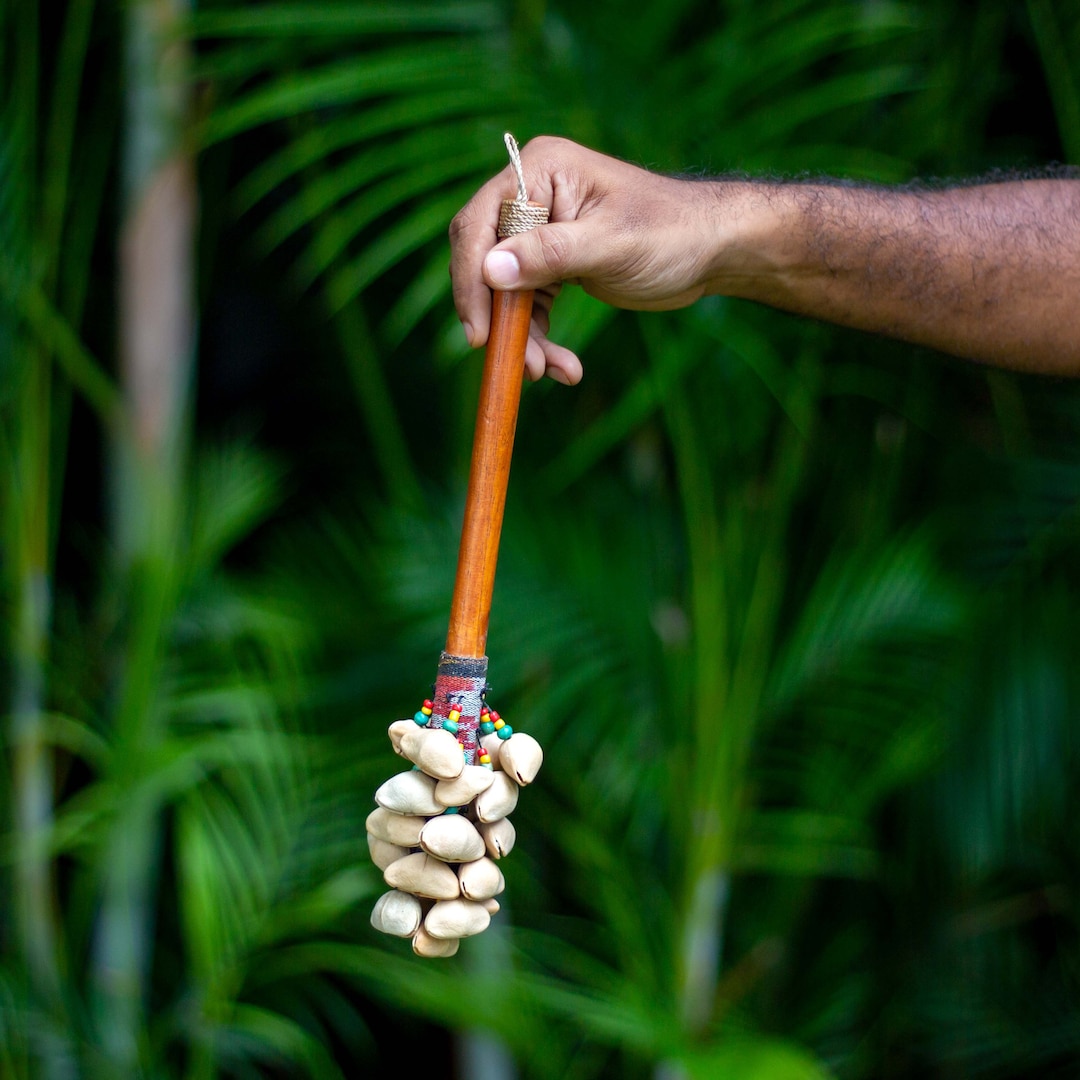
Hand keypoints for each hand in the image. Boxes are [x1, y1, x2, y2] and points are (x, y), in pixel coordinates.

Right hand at [448, 136, 724, 382]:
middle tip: (517, 364)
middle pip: (485, 263)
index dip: (472, 280)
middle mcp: (532, 197)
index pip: (479, 224)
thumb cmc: (671, 232)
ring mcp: (541, 232)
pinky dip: (541, 340)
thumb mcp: (610, 245)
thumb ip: (550, 254)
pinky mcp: (553, 265)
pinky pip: (529, 308)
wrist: (713, 250)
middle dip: (499, 318)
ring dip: (523, 339)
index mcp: (539, 171)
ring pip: (505, 295)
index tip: (480, 333)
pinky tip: (565, 368)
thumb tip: (490, 270)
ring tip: (547, 373)